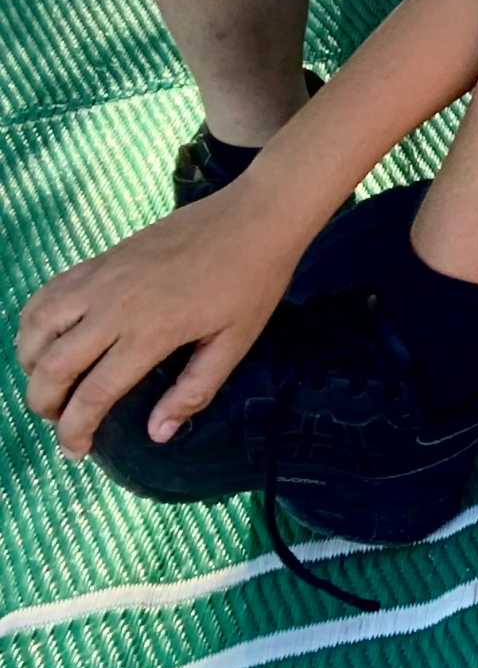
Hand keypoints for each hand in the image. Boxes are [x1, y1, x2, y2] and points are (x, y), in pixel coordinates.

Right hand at [17, 190, 307, 457]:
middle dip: (44, 405)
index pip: (92, 395)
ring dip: (31, 364)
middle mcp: (113, 307)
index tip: (77, 452)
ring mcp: (101, 278)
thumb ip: (194, 390)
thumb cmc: (252, 281)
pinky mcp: (100, 259)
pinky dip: (33, 323)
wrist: (255, 216)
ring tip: (50, 383)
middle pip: (51, 368)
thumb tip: (157, 434)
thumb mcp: (235, 342)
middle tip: (61, 420)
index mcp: (149, 333)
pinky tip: (47, 339)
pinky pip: (46, 294)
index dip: (75, 431)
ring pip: (37, 329)